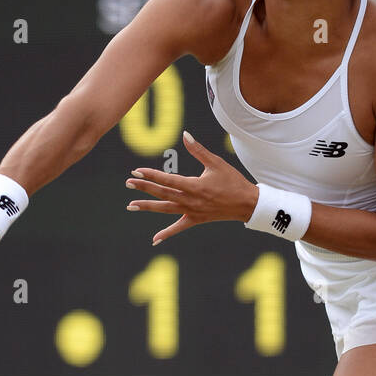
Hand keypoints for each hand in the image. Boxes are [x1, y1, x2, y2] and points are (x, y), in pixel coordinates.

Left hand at [125, 131, 257, 244]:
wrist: (246, 204)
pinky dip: (166, 234)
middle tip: (128, 183)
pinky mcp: (196, 219)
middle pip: (162, 194)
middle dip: (144, 189)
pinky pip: (178, 228)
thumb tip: (185, 135)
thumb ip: (198, 150)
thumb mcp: (216, 163)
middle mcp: (190, 200)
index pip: (167, 180)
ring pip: (165, 209)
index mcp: (194, 186)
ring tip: (130, 206)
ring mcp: (192, 212)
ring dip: (147, 207)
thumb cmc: (233, 181)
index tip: (137, 171)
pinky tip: (154, 240)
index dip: (151, 175)